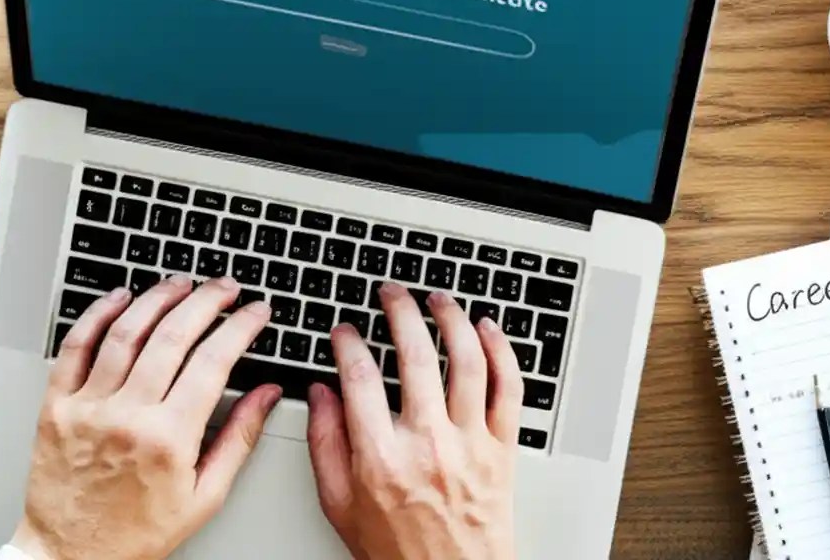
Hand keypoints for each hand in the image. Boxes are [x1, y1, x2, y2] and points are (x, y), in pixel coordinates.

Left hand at [10, 275, 281, 559]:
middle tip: (226, 287)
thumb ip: (239, 438)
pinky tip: (120, 298)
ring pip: (126, 331)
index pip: (214, 361)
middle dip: (207, 300)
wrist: (71, 556)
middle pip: (173, 335)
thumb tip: (267, 394)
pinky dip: (98, 315)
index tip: (256, 312)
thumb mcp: (204, 495)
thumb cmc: (137, 533)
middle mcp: (127, 415)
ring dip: (158, 298)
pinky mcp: (57, 406)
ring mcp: (88, 407)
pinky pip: (76, 346)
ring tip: (181, 284)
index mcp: (169, 438)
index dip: (241, 327)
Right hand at [307, 284, 523, 559]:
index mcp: (382, 459)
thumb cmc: (398, 552)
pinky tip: (487, 329)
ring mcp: (471, 444)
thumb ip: (325, 445)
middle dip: (400, 312)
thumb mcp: (340, 506)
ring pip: (467, 362)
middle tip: (391, 294)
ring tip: (438, 299)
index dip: (348, 343)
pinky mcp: (503, 449)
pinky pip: (509, 388)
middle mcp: (428, 445)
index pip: (360, 378)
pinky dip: (502, 351)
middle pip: (416, 356)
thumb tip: (320, 394)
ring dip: (452, 319)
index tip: (344, 330)